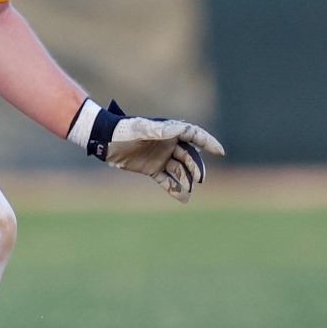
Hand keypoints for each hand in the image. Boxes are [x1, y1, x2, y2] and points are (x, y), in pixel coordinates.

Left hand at [74, 99, 225, 202]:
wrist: (106, 141)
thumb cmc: (124, 130)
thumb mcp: (142, 128)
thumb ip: (160, 130)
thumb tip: (181, 129)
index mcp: (169, 131)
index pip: (194, 135)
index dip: (208, 142)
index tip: (220, 151)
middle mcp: (168, 144)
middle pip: (190, 156)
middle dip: (196, 167)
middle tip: (199, 180)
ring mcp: (161, 157)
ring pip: (180, 170)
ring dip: (186, 180)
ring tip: (188, 191)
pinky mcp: (152, 169)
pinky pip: (168, 180)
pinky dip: (175, 189)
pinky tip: (183, 199)